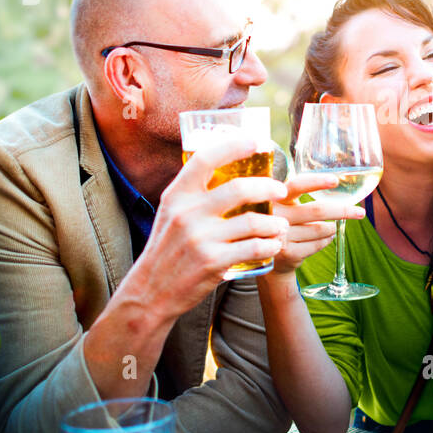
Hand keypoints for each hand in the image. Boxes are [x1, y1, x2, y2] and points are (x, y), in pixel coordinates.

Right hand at [130, 132, 289, 317]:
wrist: (151, 291)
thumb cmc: (168, 248)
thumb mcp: (171, 213)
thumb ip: (194, 194)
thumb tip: (227, 168)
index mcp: (177, 195)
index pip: (206, 159)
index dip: (234, 146)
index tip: (257, 142)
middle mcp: (187, 213)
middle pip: (239, 188)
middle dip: (268, 187)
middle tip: (281, 190)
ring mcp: (200, 238)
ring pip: (252, 221)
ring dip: (274, 223)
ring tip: (280, 225)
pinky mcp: (213, 262)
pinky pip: (253, 247)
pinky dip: (269, 245)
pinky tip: (273, 245)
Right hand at [264, 173, 365, 275]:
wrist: (264, 254)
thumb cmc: (282, 220)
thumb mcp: (284, 204)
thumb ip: (298, 192)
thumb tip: (336, 182)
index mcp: (276, 197)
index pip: (297, 185)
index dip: (317, 182)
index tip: (335, 180)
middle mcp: (275, 215)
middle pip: (317, 210)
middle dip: (342, 211)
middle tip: (360, 212)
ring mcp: (280, 235)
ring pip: (320, 230)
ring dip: (332, 228)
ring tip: (331, 227)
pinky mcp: (287, 253)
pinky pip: (318, 244)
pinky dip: (326, 241)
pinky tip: (324, 239)